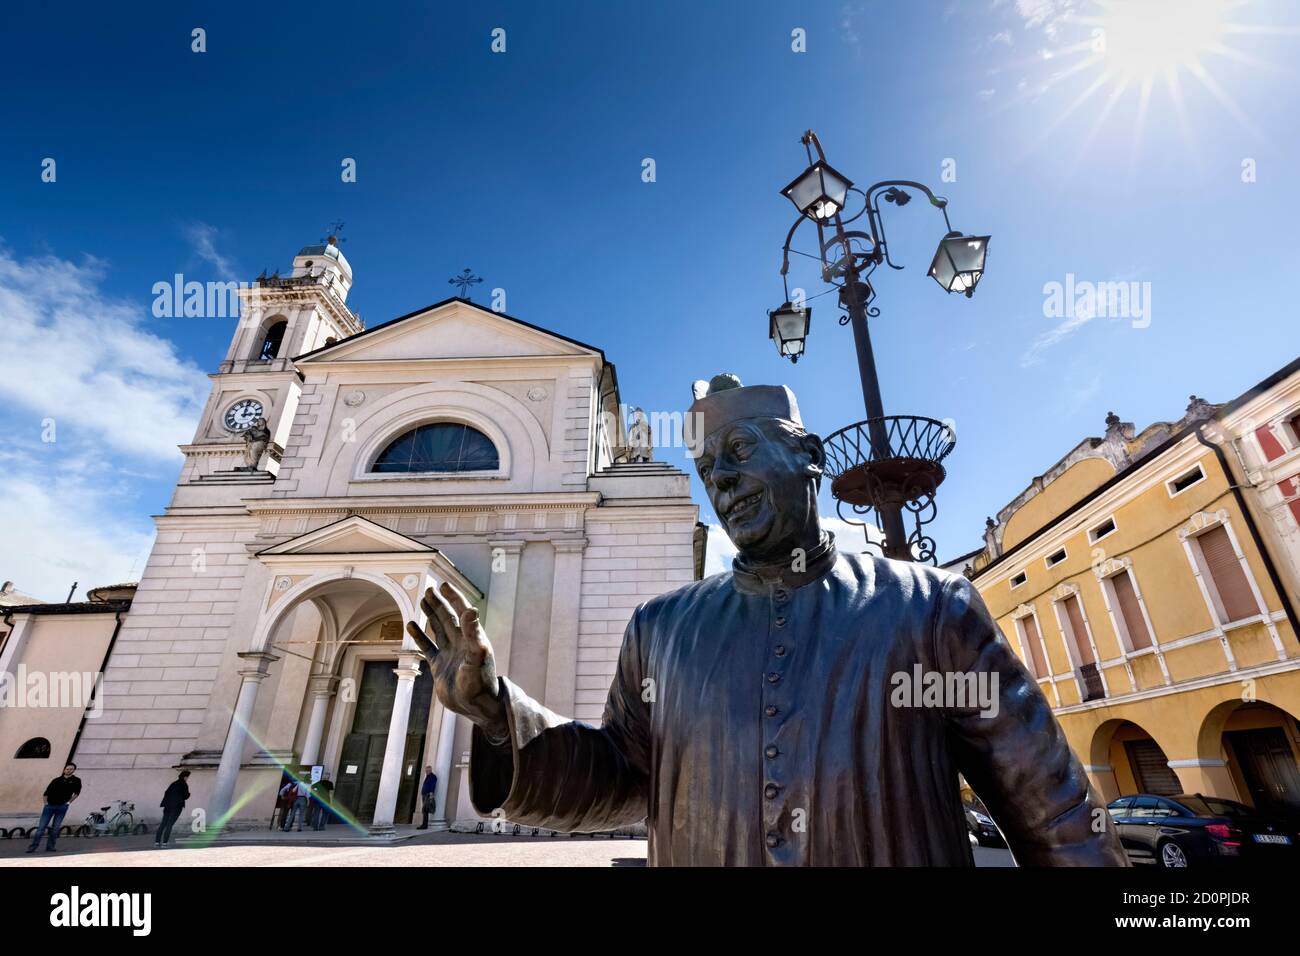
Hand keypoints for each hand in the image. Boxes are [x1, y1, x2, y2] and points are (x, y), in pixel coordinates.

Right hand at [406, 582, 508, 740]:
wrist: (474, 706)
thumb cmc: (481, 682)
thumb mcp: (477, 655)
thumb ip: (473, 633)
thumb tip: (470, 609)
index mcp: (472, 637)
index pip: (462, 612)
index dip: (454, 598)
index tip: (444, 585)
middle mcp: (460, 643)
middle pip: (448, 617)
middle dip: (440, 603)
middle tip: (430, 589)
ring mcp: (449, 653)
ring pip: (437, 629)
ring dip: (430, 615)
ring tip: (423, 601)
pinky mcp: (439, 665)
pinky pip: (427, 647)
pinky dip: (419, 636)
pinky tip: (411, 625)